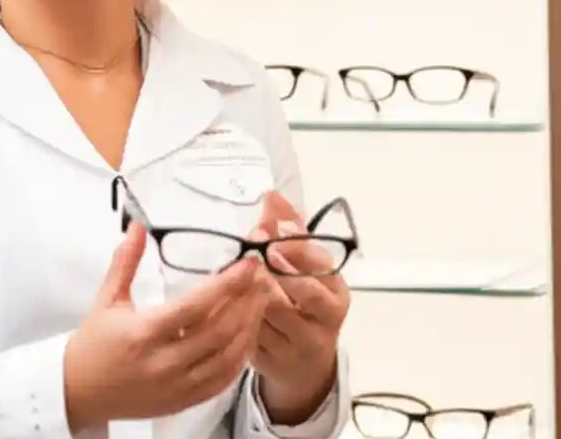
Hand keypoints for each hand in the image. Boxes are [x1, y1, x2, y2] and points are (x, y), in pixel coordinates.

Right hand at [64, 221, 270, 431]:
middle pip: (220, 331)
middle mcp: (164, 362)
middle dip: (247, 301)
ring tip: (261, 301)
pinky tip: (248, 335)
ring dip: (250, 327)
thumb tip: (137, 227)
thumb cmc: (93, 344)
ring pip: (227, 357)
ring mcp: (176, 385)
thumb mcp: (107, 299)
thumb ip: (125, 262)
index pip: (196, 306)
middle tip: (263, 277)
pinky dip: (240, 357)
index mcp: (144, 333)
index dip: (227, 284)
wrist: (79, 391)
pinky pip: (222, 381)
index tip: (248, 265)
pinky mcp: (183, 401)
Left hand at [249, 192, 350, 424]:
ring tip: (232, 271)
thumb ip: (289, 229)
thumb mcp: (305, 267)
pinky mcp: (273, 361)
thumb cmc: (304, 301)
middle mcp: (326, 319)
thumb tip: (272, 195)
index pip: (319, 265)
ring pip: (270, 312)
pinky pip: (249, 333)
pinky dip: (235, 313)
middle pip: (297, 290)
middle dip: (270, 268)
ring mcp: (301, 343)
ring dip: (248, 289)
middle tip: (247, 252)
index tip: (262, 232)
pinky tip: (223, 298)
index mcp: (337, 291)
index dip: (291, 247)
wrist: (305, 363)